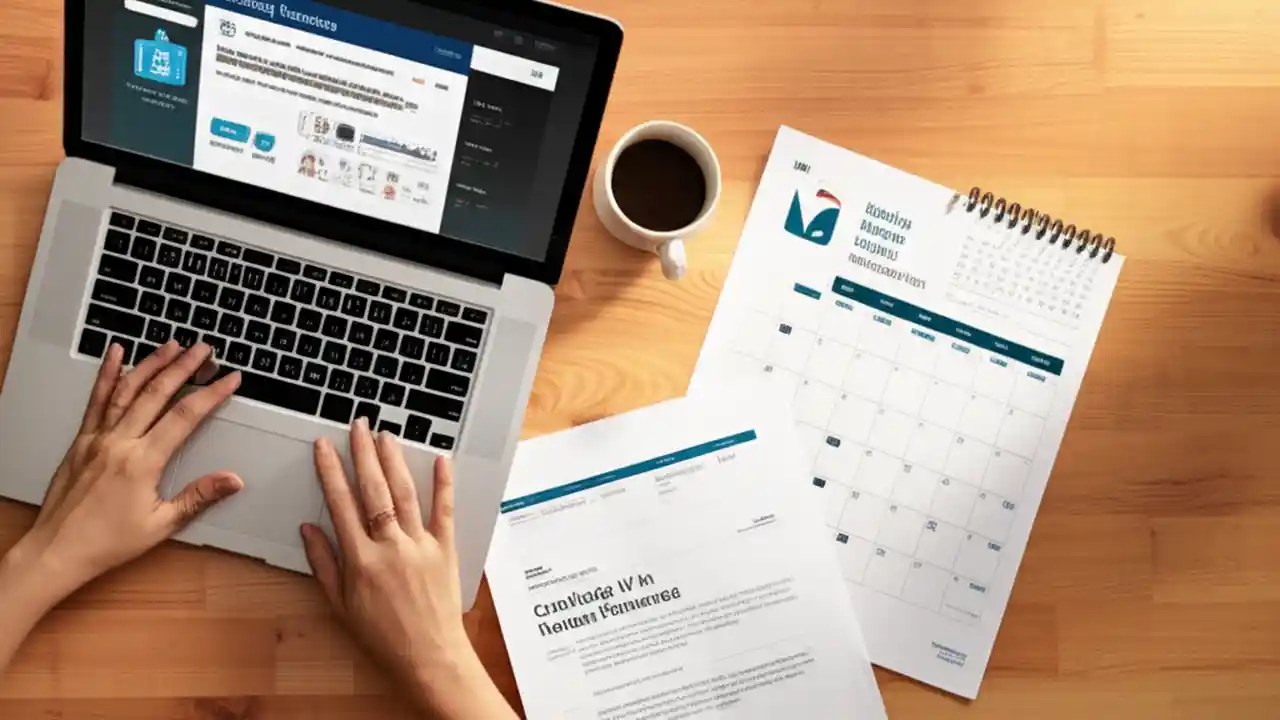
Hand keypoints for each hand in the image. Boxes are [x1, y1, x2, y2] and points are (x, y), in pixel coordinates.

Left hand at [4, 341, 243, 598]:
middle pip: (158, 394)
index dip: (211, 394)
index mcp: (143, 462)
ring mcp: (97, 438)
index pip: (185, 417)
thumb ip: (199, 496)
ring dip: (151, 364)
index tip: (229, 379)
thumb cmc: (107, 542)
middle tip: (204, 349)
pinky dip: (107, 375)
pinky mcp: (82, 441)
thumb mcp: (162, 524)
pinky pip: (96, 401)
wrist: (57, 549)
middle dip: (184, 367)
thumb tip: (233, 479)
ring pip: (128, 390)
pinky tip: (115, 355)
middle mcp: (119, 442)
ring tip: (171, 345)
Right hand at [302, 420, 515, 719]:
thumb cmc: (382, 634)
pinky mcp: (446, 548)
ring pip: (406, 493)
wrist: (428, 655)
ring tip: (386, 435)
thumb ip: (323, 563)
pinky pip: (445, 510)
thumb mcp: (341, 604)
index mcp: (360, 559)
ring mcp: (420, 544)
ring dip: (395, 461)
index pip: (340, 504)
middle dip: (362, 453)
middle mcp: (390, 546)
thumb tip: (309, 529)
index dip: (330, 471)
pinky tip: (441, 458)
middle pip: (373, 489)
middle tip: (357, 425)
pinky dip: (444, 483)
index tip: (323, 446)